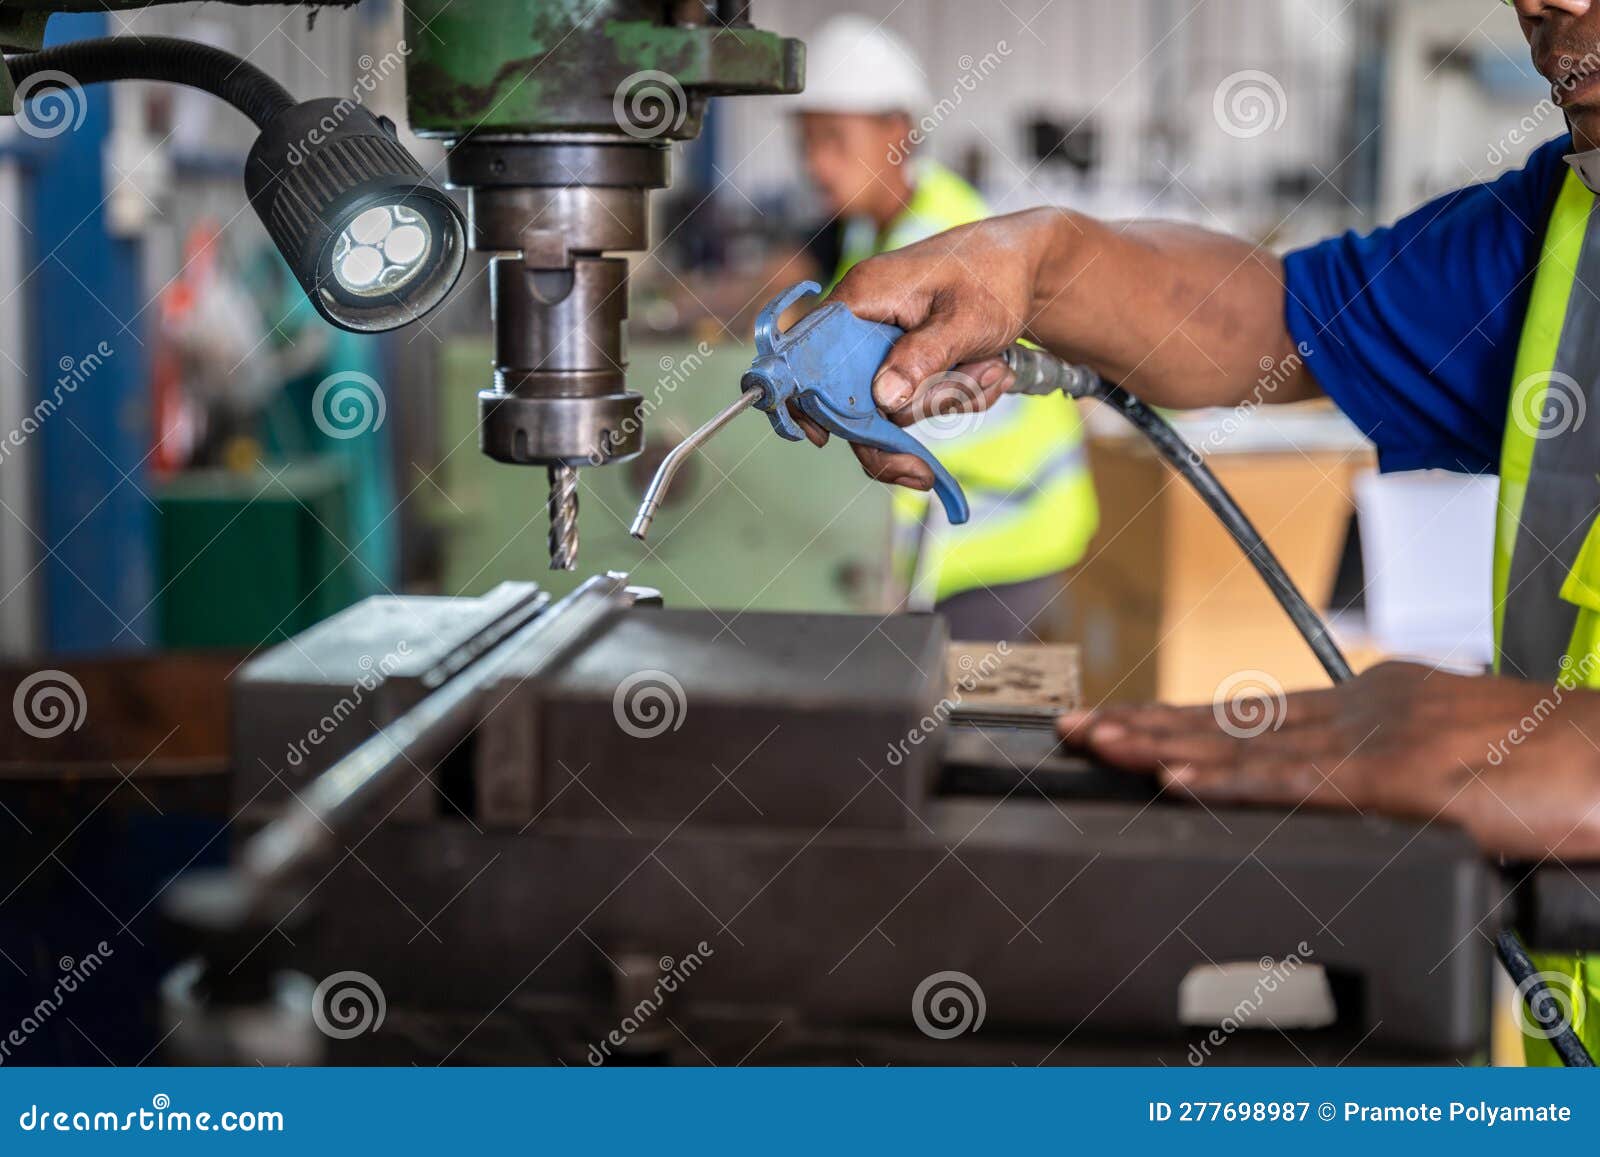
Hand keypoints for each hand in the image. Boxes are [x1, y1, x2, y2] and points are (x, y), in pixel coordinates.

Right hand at [800, 211, 1059, 488]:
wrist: (1027, 265)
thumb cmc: (995, 275)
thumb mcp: (966, 318)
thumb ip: (922, 358)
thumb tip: (883, 401)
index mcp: (862, 298)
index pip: (808, 354)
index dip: (810, 399)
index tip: (823, 439)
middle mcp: (863, 323)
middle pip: (855, 396)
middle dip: (910, 414)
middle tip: (929, 462)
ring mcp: (884, 344)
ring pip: (896, 405)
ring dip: (948, 397)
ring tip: (991, 365)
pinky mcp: (907, 360)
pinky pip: (919, 399)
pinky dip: (956, 395)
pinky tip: (988, 369)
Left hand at [1057, 661, 1599, 859]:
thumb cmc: (1563, 767)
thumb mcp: (1462, 764)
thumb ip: (1399, 773)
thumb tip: (1358, 793)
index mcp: (1379, 703)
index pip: (1258, 713)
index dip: (1183, 720)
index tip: (1126, 725)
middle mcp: (1366, 706)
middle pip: (1233, 717)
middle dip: (1146, 723)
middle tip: (1076, 729)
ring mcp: (1380, 738)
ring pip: (1245, 741)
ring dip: (1159, 743)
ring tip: (1094, 744)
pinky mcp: (1402, 777)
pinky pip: (1297, 782)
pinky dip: (1228, 781)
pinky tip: (1174, 778)